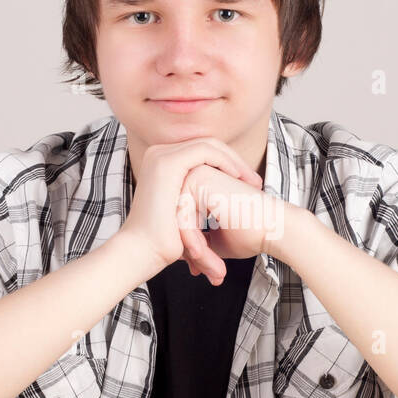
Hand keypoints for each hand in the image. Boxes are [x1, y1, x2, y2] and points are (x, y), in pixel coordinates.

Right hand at [116, 137, 262, 279]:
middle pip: (207, 146)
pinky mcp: (167, 162)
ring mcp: (161, 156)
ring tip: (251, 181)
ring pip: (208, 145)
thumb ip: (197, 204)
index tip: (248, 185)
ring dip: (234, 161)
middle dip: (235, 162)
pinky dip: (225, 161)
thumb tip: (216, 210)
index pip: (202, 153)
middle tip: (255, 182)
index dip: (228, 165)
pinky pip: (204, 151)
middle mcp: (159, 155)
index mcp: (162, 164)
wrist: (142, 252)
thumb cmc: (164, 242)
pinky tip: (238, 177)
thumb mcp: (185, 216)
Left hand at [176, 164, 279, 284]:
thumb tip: (176, 255)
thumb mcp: (214, 241)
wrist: (276, 229)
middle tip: (207, 272)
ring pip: (175, 220)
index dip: (189, 249)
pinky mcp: (199, 179)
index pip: (179, 222)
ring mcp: (196, 173)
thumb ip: (195, 242)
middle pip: (174, 220)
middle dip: (190, 251)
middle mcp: (195, 175)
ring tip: (212, 269)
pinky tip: (203, 256)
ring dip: (192, 250)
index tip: (199, 269)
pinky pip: (181, 216)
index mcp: (199, 187)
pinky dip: (192, 241)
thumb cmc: (251, 234)